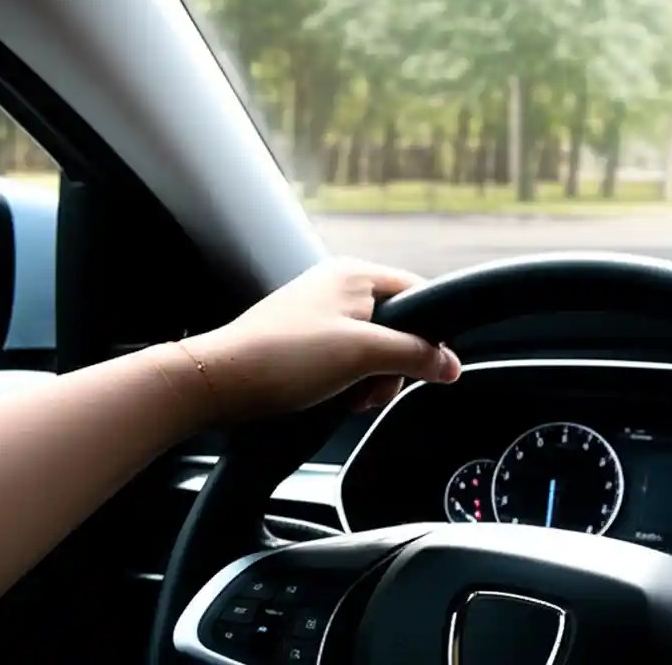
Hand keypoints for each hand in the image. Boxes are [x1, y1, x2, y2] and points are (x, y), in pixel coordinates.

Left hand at [181, 258, 460, 423]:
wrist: (219, 383)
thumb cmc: (284, 357)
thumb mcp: (363, 355)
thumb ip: (414, 356)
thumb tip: (452, 364)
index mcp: (355, 274)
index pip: (418, 295)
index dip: (429, 333)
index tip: (429, 365)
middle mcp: (338, 287)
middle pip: (397, 327)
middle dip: (392, 366)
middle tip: (372, 388)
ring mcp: (319, 313)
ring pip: (372, 349)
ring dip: (369, 380)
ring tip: (347, 396)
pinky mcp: (304, 340)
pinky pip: (346, 360)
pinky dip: (347, 382)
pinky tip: (332, 398)